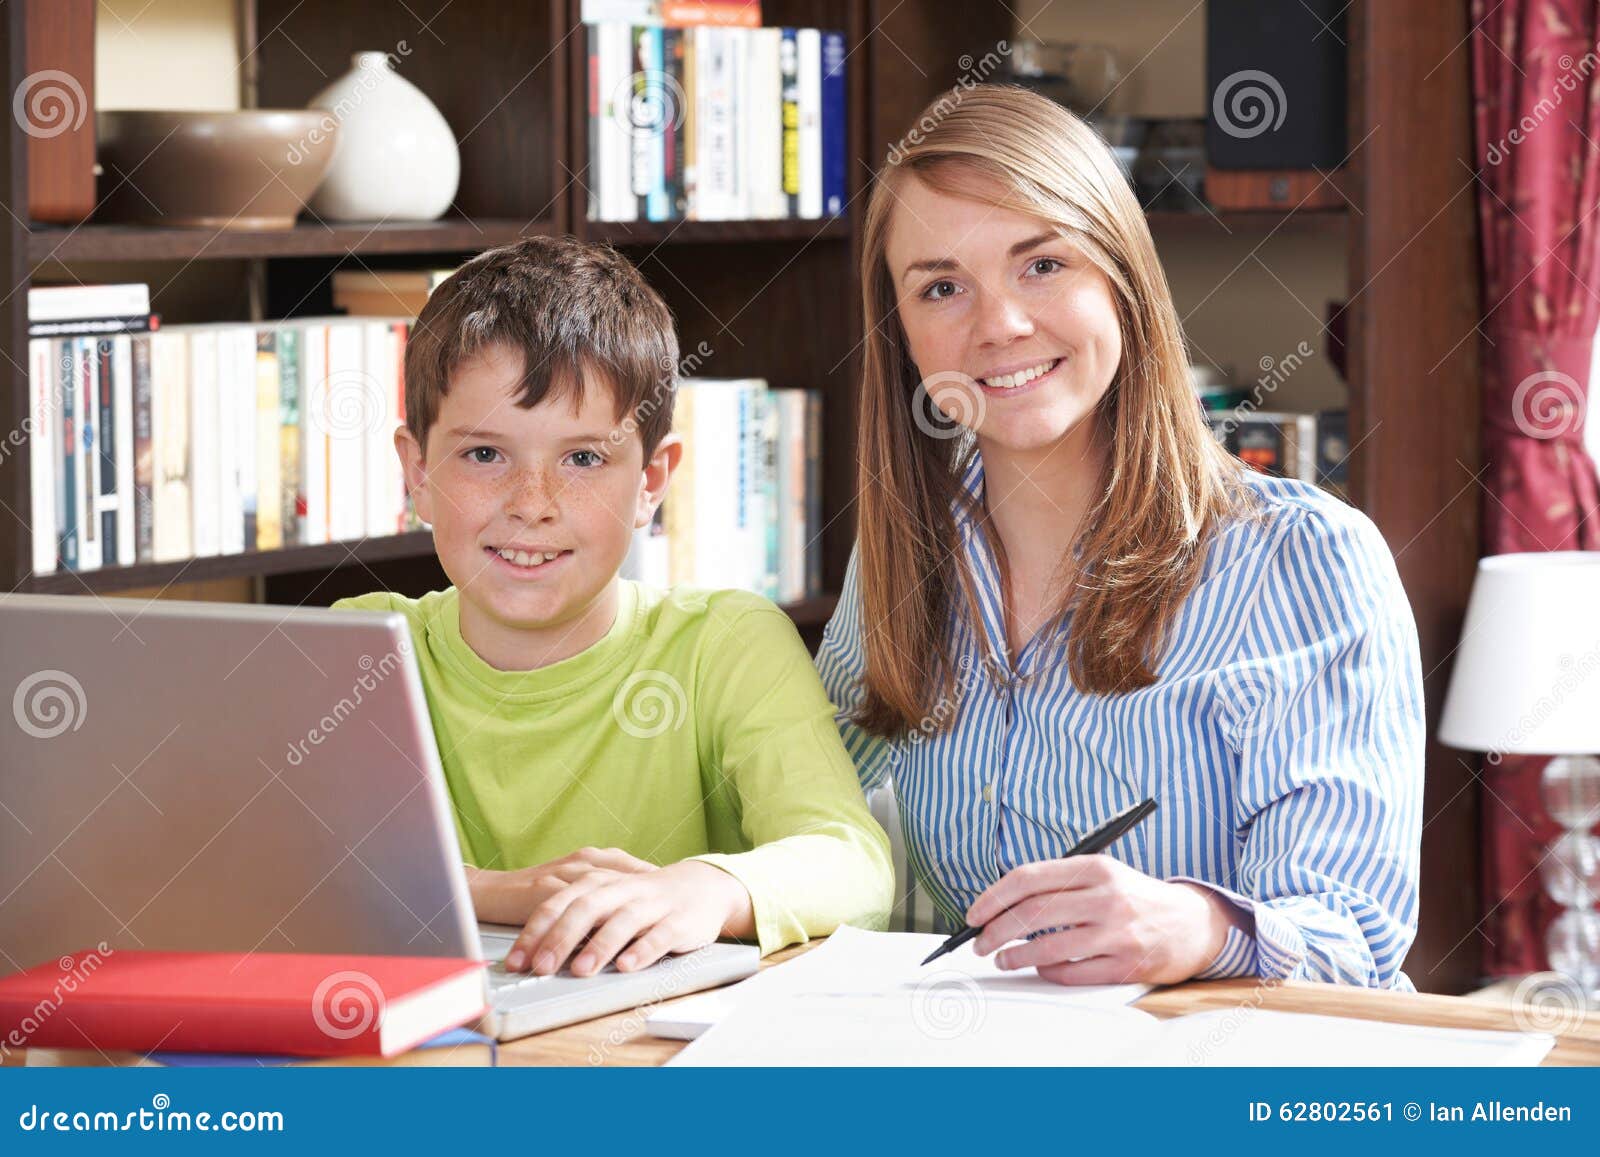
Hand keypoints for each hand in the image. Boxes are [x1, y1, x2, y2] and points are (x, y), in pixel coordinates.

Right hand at [465, 847, 655, 925]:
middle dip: (641, 908)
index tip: (681, 911)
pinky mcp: (540, 888)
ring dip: (608, 928)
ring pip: (594, 901)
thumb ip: (606, 896)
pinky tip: (592, 944)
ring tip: (637, 940)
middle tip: (666, 928)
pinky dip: (580, 929)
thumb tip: (639, 916)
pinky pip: (566, 911)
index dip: (657, 894)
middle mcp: (584, 862)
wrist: (487, 889)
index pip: (636, 875)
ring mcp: (563, 873)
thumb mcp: (578, 890)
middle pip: (621, 886)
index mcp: (596, 860)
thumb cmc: (535, 892)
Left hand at [503, 860, 753, 976]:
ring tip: (580, 970)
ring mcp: (653, 904)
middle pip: (587, 908)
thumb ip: (575, 919)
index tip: (517, 960)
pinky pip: (661, 935)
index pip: (559, 903)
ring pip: (623, 920)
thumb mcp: (607, 900)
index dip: (535, 931)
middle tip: (541, 966)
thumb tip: (535, 952)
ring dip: (600, 945)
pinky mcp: (680, 921)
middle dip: (561, 938)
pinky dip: (643, 950)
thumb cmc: (645, 898)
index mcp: (599, 882)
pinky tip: (628, 966)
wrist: (702, 886)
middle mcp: (623, 889)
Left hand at [965, 855, 1243, 985]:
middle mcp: (1106, 897)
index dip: (992, 897)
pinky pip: (1071, 972)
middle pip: (1031, 914)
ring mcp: (1117, 933)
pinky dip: (1046, 971)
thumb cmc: (1136, 898)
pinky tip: (1038, 966)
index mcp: (1095, 867)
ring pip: (1047, 947)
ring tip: (1001, 958)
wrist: (1192, 924)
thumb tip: (1002, 901)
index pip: (1028, 879)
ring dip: (1014, 955)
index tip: (973, 914)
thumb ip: (1059, 882)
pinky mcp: (1125, 965)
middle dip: (994, 930)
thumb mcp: (1103, 874)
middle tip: (979, 942)